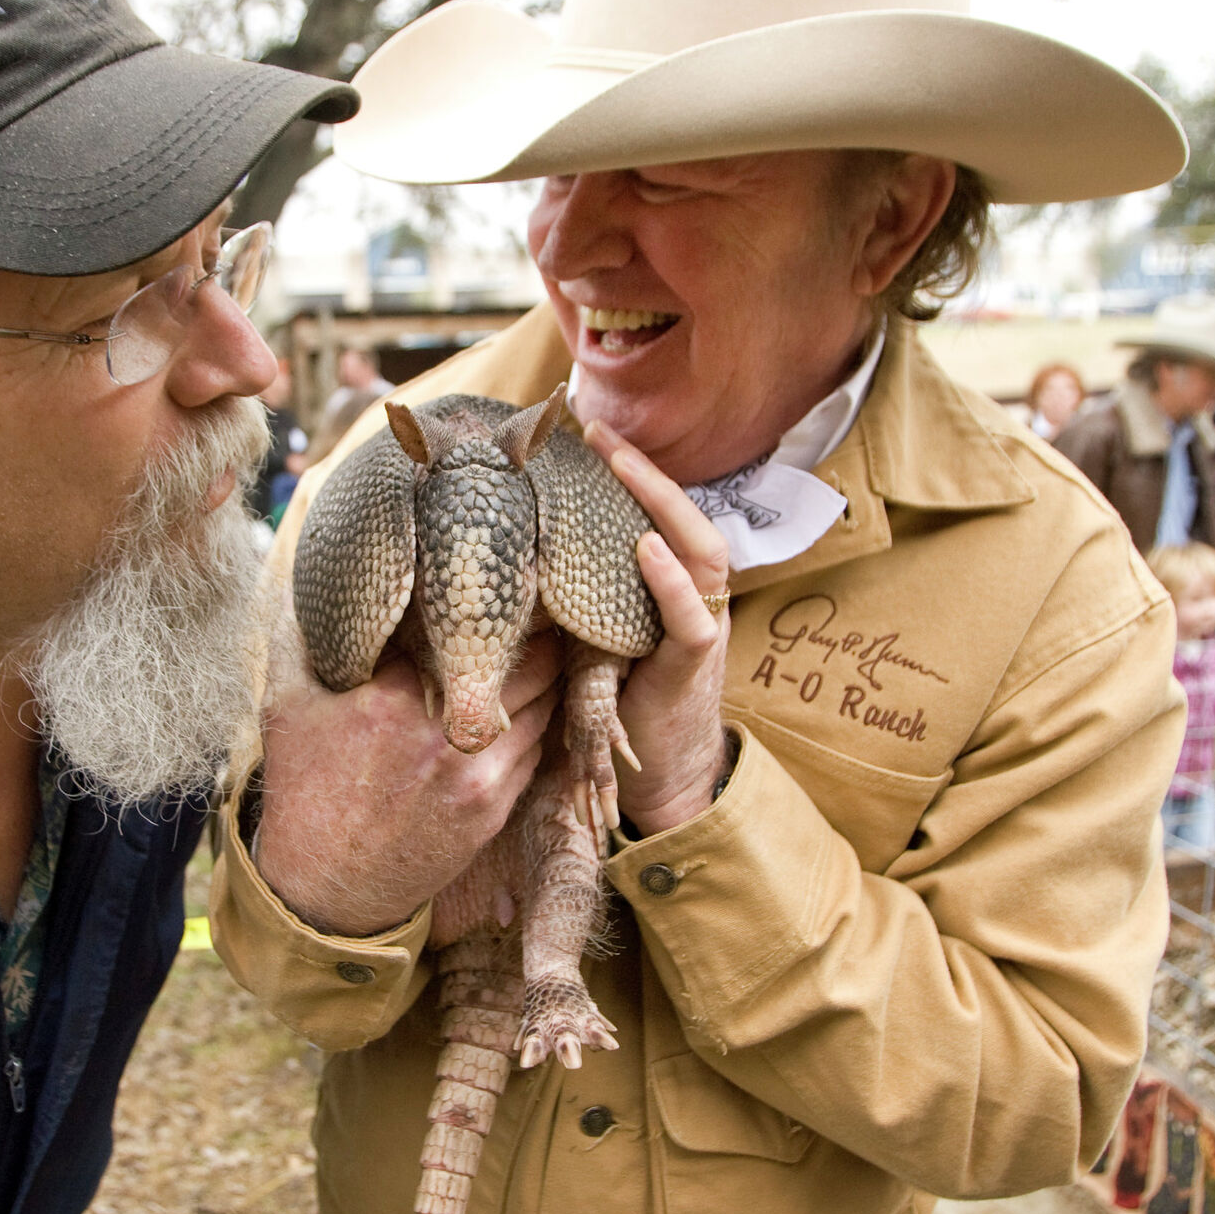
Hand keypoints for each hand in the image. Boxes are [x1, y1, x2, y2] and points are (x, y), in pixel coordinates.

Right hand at [253, 618, 562, 935]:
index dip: (487, 605)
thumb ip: (297, 641)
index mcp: (393, 700)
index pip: (465, 631)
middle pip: (526, 663)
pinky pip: (538, 750)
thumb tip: (310, 590)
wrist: (325, 889)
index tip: (497, 588)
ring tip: (545, 652)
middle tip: (540, 611)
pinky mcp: (494, 809)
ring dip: (546, 678)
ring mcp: (476, 776)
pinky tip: (530, 709)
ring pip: (542, 705)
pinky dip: (538, 725)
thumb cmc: (305, 791)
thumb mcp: (284, 709)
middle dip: (537, 633)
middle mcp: (443, 735)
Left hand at [581, 420, 731, 835]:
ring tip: (624, 469)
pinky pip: (691, 616)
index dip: (634, 475)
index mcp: (672, 591)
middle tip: (602, 434)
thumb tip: (511, 560)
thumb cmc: (625, 708)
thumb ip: (580, 601)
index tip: (592, 434)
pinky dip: (670, 580)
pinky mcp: (691, 667)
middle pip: (687, 518)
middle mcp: (695, 601)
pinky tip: (644, 547)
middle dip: (646, 473)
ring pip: (702, 554)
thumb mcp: (598, 643)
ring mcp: (699, 630)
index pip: (661, 518)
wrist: (664, 779)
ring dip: (663, 506)